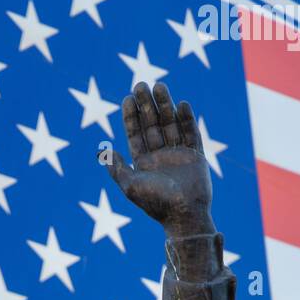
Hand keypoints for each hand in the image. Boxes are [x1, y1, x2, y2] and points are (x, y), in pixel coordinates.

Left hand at [105, 82, 214, 237]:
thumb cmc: (156, 203)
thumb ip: (117, 169)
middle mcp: (160, 157)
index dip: (131, 116)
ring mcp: (178, 155)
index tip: (127, 98)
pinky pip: (191, 133)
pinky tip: (181, 104)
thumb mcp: (130, 186)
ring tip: (160, 85)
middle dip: (146, 105)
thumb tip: (104, 151)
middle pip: (152, 124)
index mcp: (143, 163)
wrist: (184, 215)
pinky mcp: (195, 156)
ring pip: (170, 124)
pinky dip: (187, 119)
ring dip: (165, 105)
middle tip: (141, 84)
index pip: (136, 134)